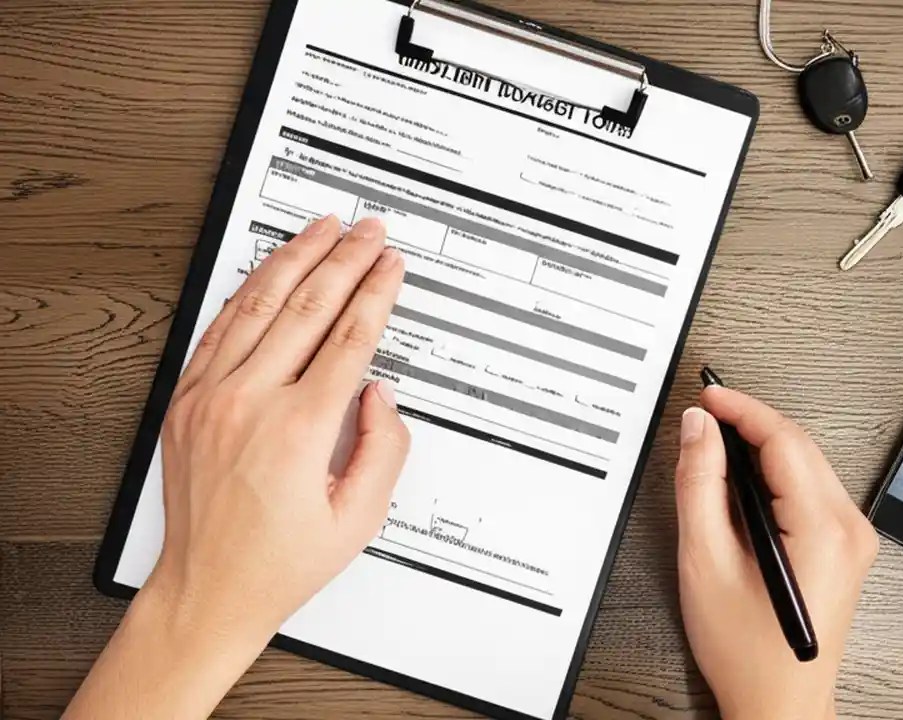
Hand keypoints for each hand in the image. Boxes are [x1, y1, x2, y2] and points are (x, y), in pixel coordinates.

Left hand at [66, 216, 408, 718]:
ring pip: (258, 305)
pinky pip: (219, 329)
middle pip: (308, 308)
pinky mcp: (186, 401)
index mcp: (298, 431)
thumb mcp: (359, 519)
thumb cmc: (278, 561)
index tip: (391, 268)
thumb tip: (381, 395)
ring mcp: (210, 398)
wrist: (208, 589)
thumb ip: (385, 449)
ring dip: (295, 259)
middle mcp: (249, 403)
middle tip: (368, 233)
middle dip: (345, 261)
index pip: (350, 339)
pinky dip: (248, 293)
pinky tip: (268, 271)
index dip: (377, 294)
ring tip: (321, 230)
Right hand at [675, 386, 877, 719]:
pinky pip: (811, 491)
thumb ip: (701, 484)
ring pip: (805, 466)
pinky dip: (775, 477)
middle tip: (705, 417)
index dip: (742, 409)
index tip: (709, 397)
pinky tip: (743, 485)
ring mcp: (853, 540)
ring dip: (762, 450)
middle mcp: (850, 529)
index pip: (784, 439)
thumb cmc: (748, 652)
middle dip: (749, 424)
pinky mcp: (845, 549)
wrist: (778, 704)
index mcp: (823, 528)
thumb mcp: (706, 560)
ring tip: (716, 450)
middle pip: (798, 447)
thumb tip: (700, 431)